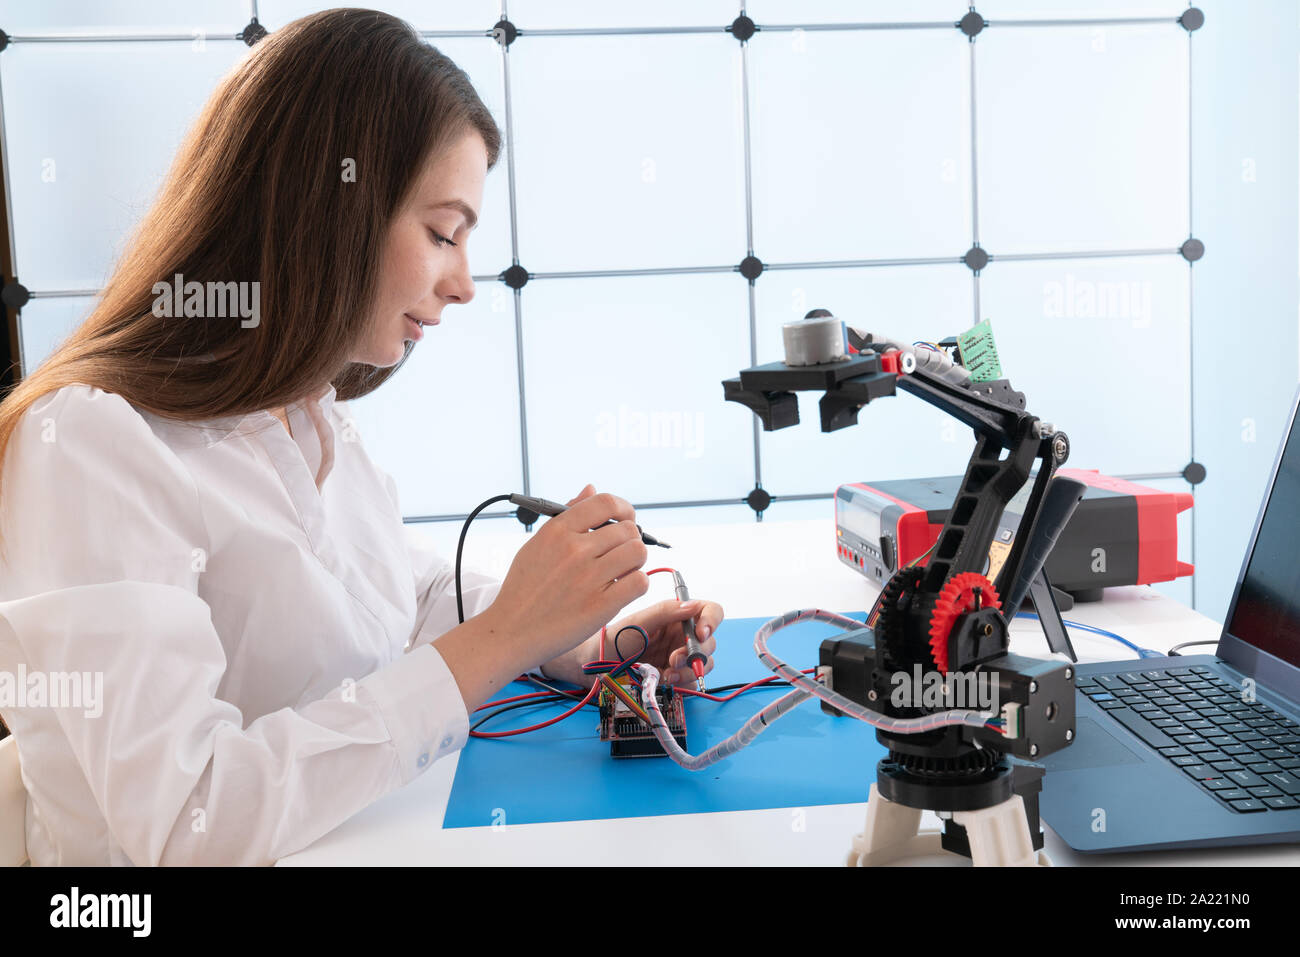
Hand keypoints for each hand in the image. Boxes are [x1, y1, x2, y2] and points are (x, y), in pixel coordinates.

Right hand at [486, 484, 649, 670]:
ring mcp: (588, 577)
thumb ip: (567, 515)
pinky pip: (639, 581)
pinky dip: (637, 584)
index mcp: (557, 530)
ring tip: (621, 572)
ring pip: (638, 552)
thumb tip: (590, 489)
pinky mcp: (600, 606)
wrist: (510, 631)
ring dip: (635, 562)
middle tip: (618, 555)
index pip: (606, 502)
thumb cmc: (524, 588)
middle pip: (628, 529)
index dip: (624, 508)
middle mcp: (574, 550)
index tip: (625, 519)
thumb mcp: (537, 544)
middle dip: (629, 540)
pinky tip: (622, 589)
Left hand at [598, 596, 724, 687]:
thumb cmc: (615, 638)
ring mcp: (681, 656)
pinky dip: (683, 681)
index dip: (711, 620)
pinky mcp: (677, 676)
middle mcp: (683, 635)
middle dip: (696, 652)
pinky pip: (693, 680)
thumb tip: (693, 606)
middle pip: (709, 641)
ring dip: (689, 669)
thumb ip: (666, 611)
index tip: (701, 634)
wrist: (599, 666)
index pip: (709, 611)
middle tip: (675, 658)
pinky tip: (665, 679)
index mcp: (678, 616)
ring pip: (705, 663)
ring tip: (667, 672)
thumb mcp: (639, 621)